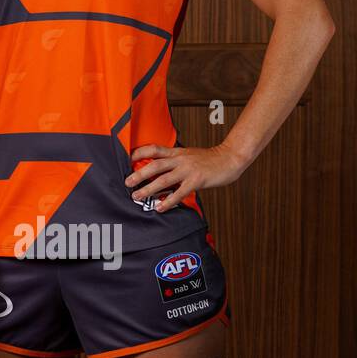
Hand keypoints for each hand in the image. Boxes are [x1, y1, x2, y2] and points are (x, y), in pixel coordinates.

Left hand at [124, 143, 244, 212]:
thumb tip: (160, 172)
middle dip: (139, 174)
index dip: (139, 152)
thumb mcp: (189, 155)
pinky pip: (179, 192)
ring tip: (137, 196)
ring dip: (149, 189)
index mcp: (177, 152)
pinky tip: (160, 208)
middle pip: (155, 165)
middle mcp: (180, 159)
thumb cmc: (209, 159)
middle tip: (127, 182)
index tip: (127, 158)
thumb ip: (175, 162)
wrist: (229, 158)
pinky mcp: (196, 180)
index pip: (154, 149)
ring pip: (164, 179)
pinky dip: (169, 201)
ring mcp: (188, 170)